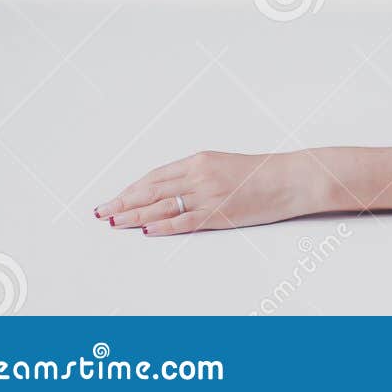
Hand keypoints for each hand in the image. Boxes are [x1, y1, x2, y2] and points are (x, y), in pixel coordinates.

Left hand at [94, 150, 327, 233]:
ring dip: (134, 215)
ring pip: (162, 206)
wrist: (291, 178)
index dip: (131, 189)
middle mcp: (200, 175)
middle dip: (123, 202)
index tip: (114, 199)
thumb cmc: (262, 173)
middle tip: (101, 213)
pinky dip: (163, 226)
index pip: (155, 176)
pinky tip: (146, 230)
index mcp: (200, 160)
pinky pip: (184, 220)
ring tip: (114, 222)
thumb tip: (171, 191)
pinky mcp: (219, 213)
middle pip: (151, 190)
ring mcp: (208, 195)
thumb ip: (198, 176)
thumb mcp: (225, 166)